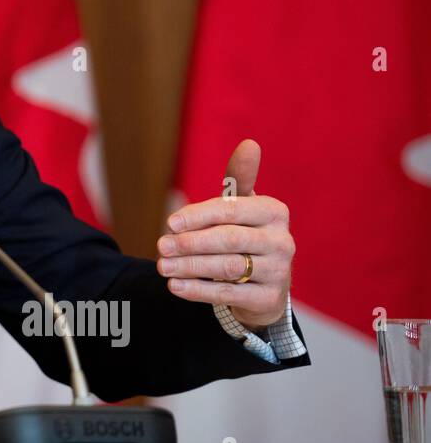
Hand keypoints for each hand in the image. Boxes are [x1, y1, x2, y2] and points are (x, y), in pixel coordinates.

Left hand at [157, 138, 293, 330]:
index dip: (198, 216)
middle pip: (228, 240)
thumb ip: (239, 178)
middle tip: (160, 246)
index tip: (169, 223)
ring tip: (162, 266)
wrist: (264, 285)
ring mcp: (279, 272)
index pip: (231, 210)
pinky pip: (229, 294)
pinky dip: (199, 290)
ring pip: (227, 268)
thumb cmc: (245, 235)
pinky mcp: (269, 299)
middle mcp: (282, 241)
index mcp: (275, 212)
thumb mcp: (242, 207)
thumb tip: (249, 144)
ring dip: (190, 267)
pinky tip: (175, 286)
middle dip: (190, 243)